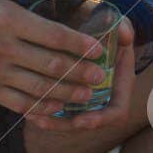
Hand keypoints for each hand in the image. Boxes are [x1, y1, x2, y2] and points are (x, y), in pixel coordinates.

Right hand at [0, 0, 117, 117]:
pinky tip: (57, 106)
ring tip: (87, 95)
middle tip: (100, 77)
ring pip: (38, 88)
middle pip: (50, 65)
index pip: (52, 34)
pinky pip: (18, 103)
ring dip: (66, 94)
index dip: (79, 44)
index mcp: (5, 19)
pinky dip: (40, 107)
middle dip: (80, 72)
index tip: (98, 50)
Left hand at [23, 17, 134, 134]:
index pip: (116, 111)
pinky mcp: (74, 97)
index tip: (80, 119)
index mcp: (121, 85)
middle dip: (64, 124)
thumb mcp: (121, 28)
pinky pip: (60, 111)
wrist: (105, 34)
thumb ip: (124, 29)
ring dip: (50, 121)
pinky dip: (44, 111)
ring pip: (70, 120)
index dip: (100, 118)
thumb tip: (125, 34)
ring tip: (30, 115)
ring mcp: (89, 99)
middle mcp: (105, 97)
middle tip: (43, 121)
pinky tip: (27, 109)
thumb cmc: (113, 33)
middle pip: (87, 122)